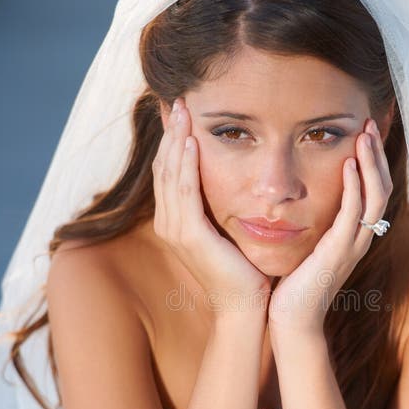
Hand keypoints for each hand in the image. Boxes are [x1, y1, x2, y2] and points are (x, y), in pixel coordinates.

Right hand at [152, 98, 271, 317]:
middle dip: (171, 133)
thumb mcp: (227, 232)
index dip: (172, 142)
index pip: (169, 173)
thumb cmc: (243, 271)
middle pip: (164, 168)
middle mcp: (169, 224)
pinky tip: (192, 142)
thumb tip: (231, 182)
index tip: (180, 113)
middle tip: (177, 101)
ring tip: (182, 112)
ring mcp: (176, 230)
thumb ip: (220, 208)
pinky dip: (187, 165)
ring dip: (176, 141)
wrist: (244, 307)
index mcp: (175, 223)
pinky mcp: (190, 236)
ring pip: (171, 175)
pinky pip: (185, 192)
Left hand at [268, 118, 391, 333]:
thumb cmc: (292, 285)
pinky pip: (354, 214)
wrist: (289, 320)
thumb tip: (299, 199)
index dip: (372, 161)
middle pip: (382, 188)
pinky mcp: (338, 252)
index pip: (373, 191)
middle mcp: (359, 239)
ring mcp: (352, 246)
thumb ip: (312, 224)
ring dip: (370, 163)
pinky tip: (348, 165)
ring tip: (363, 135)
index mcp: (353, 236)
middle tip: (367, 123)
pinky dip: (354, 187)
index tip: (362, 133)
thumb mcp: (306, 247)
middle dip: (376, 154)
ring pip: (375, 197)